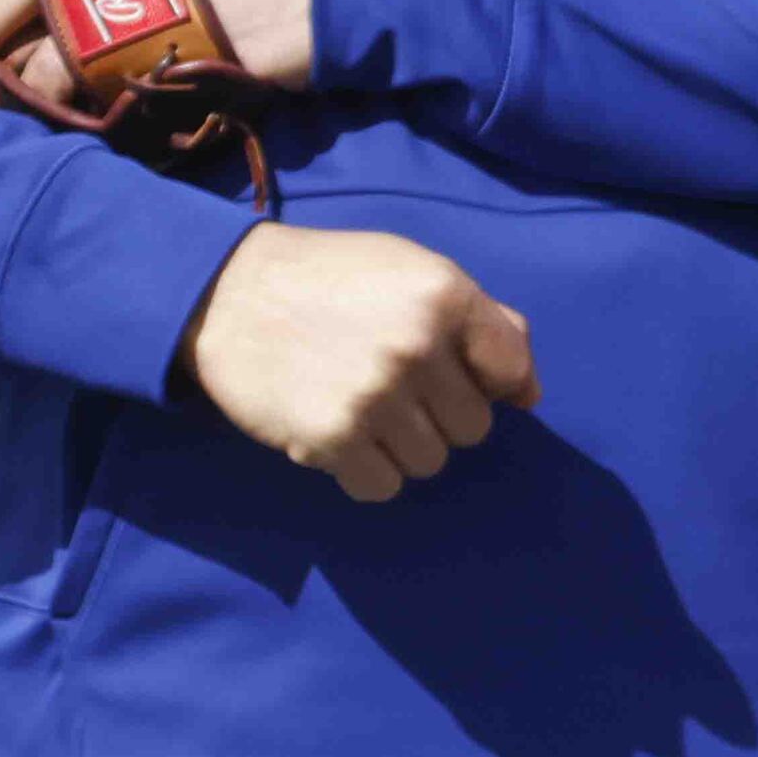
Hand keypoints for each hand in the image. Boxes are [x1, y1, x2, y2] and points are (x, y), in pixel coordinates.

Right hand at [176, 224, 539, 500]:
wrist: (228, 294)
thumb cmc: (334, 279)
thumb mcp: (415, 270)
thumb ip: (482, 320)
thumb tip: (529, 393)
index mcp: (445, 295)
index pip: (511, 370)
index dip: (491, 381)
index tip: (460, 376)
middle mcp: (416, 346)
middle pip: (474, 427)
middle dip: (443, 415)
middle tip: (400, 390)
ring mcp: (374, 396)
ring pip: (432, 461)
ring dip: (404, 445)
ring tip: (367, 408)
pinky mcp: (330, 438)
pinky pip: (382, 486)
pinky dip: (366, 471)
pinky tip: (343, 434)